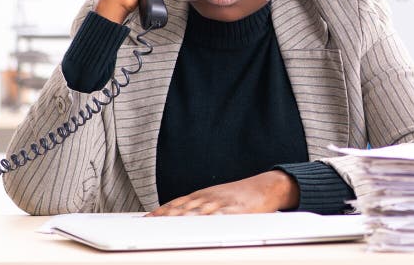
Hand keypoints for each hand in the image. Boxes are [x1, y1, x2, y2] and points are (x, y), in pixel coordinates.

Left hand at [147, 170, 298, 215]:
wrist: (266, 186)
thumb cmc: (241, 195)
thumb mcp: (217, 198)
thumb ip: (200, 207)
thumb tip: (181, 216)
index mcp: (203, 195)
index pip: (176, 203)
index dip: (161, 211)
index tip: (147, 219)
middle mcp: (209, 198)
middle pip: (182, 208)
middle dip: (164, 217)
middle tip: (149, 225)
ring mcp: (222, 204)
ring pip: (197, 212)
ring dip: (180, 220)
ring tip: (165, 227)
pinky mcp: (235, 211)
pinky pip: (219, 218)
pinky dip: (207, 222)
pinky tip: (198, 227)